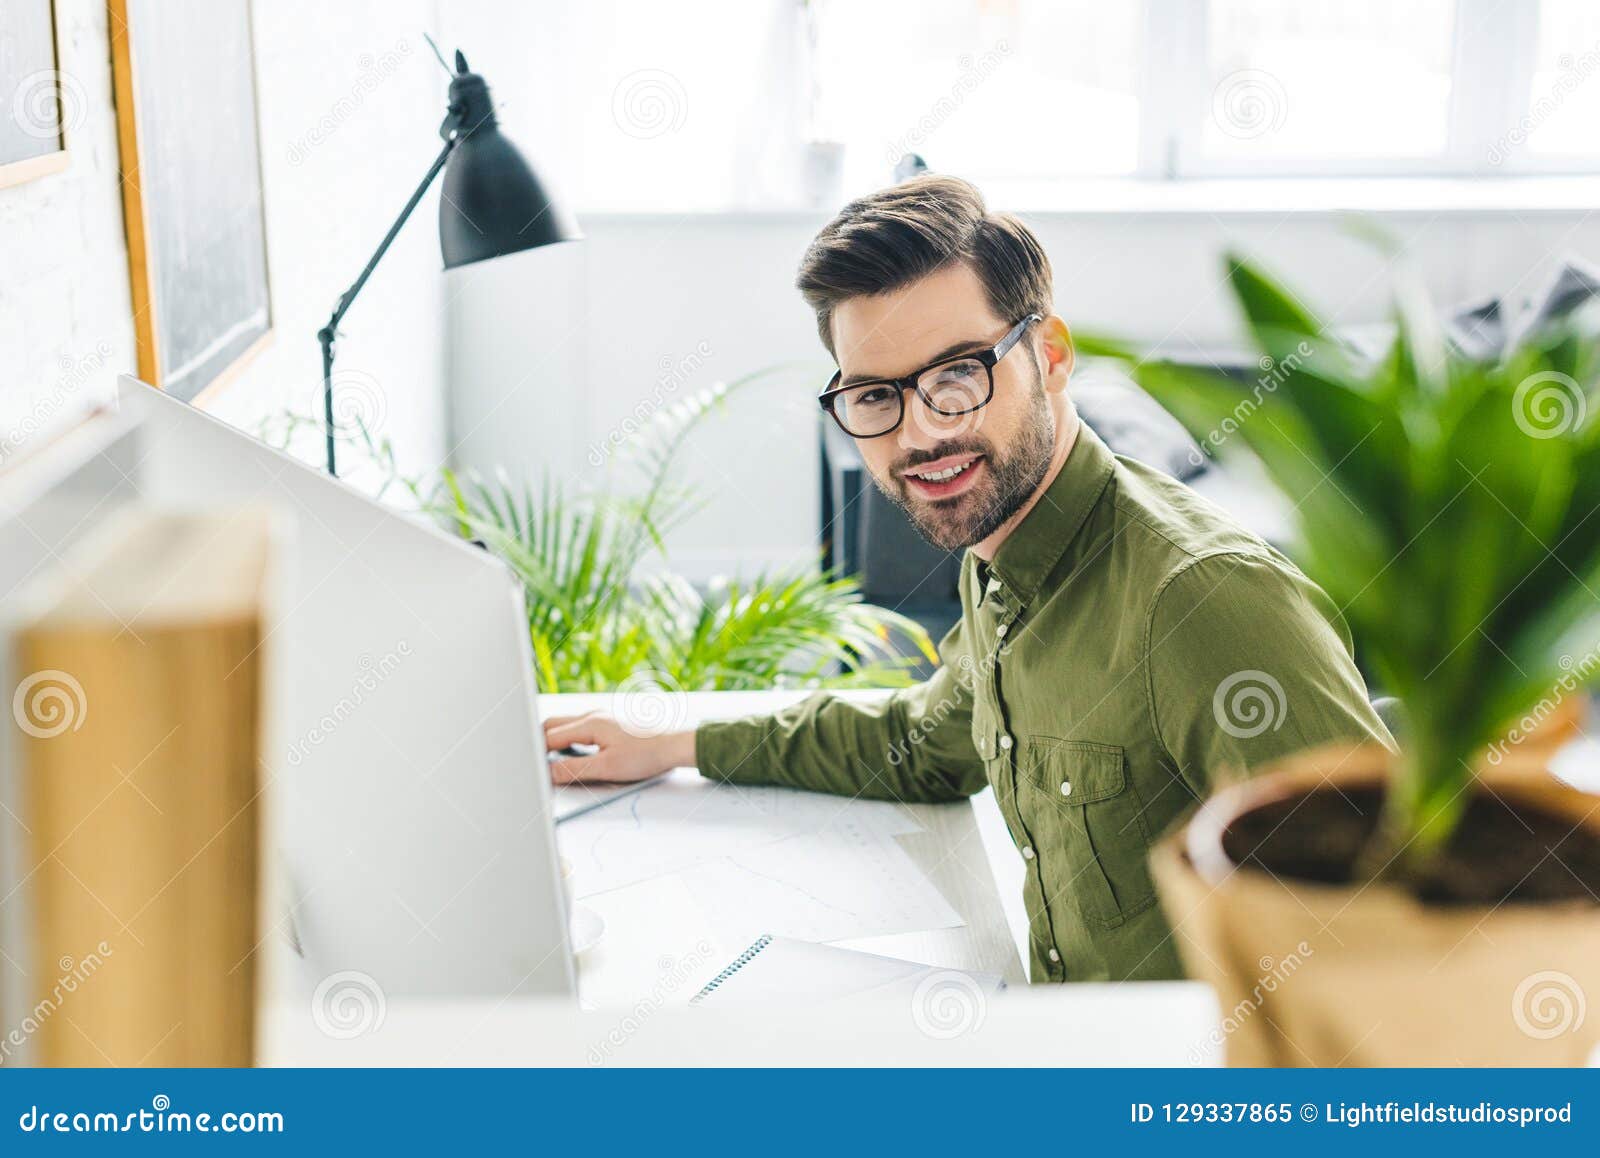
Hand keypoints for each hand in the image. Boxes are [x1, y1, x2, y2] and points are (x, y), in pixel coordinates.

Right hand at [544, 712, 695, 784]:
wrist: (675, 743)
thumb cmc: (647, 753)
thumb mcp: (608, 767)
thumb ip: (575, 770)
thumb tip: (549, 772)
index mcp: (590, 723)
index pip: (549, 737)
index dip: (535, 753)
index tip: (527, 767)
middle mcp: (593, 715)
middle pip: (553, 725)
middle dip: (540, 742)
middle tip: (533, 762)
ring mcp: (602, 716)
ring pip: (567, 724)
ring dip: (555, 740)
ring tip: (550, 760)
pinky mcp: (610, 722)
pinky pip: (580, 727)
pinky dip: (570, 739)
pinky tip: (575, 753)